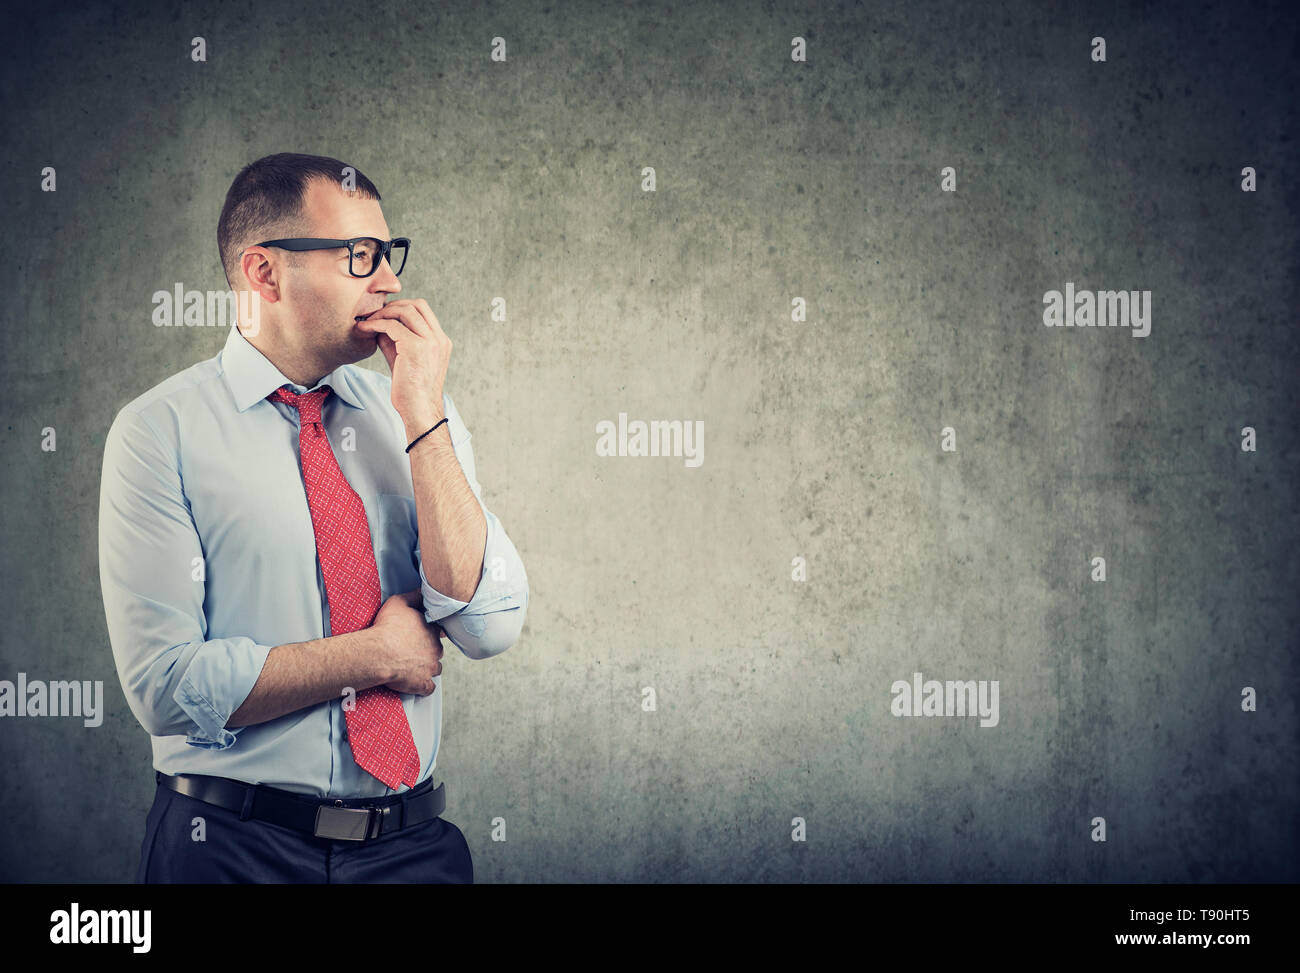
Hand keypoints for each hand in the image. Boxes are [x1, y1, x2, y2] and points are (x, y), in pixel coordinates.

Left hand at [354, 299, 451, 438]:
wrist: (419, 410)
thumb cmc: (411, 390)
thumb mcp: (405, 360)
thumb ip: (395, 340)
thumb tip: (379, 325)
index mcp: (441, 341)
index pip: (424, 310)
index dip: (402, 307)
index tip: (384, 314)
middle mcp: (439, 338)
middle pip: (417, 304)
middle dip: (394, 305)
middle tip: (375, 314)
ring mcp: (429, 342)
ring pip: (405, 310)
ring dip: (383, 313)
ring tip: (368, 321)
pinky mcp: (415, 347)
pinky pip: (392, 326)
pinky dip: (376, 324)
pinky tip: (364, 329)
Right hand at [372, 589, 444, 695]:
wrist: (378, 653)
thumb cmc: (386, 628)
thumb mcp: (398, 602)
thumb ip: (414, 596)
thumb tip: (423, 590)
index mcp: (432, 630)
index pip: (437, 631)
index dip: (428, 632)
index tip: (419, 634)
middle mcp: (436, 649)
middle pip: (437, 649)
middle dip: (428, 650)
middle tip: (412, 650)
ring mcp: (431, 668)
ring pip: (435, 668)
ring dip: (427, 667)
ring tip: (412, 666)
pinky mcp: (423, 684)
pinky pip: (429, 688)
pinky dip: (423, 686)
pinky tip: (415, 683)